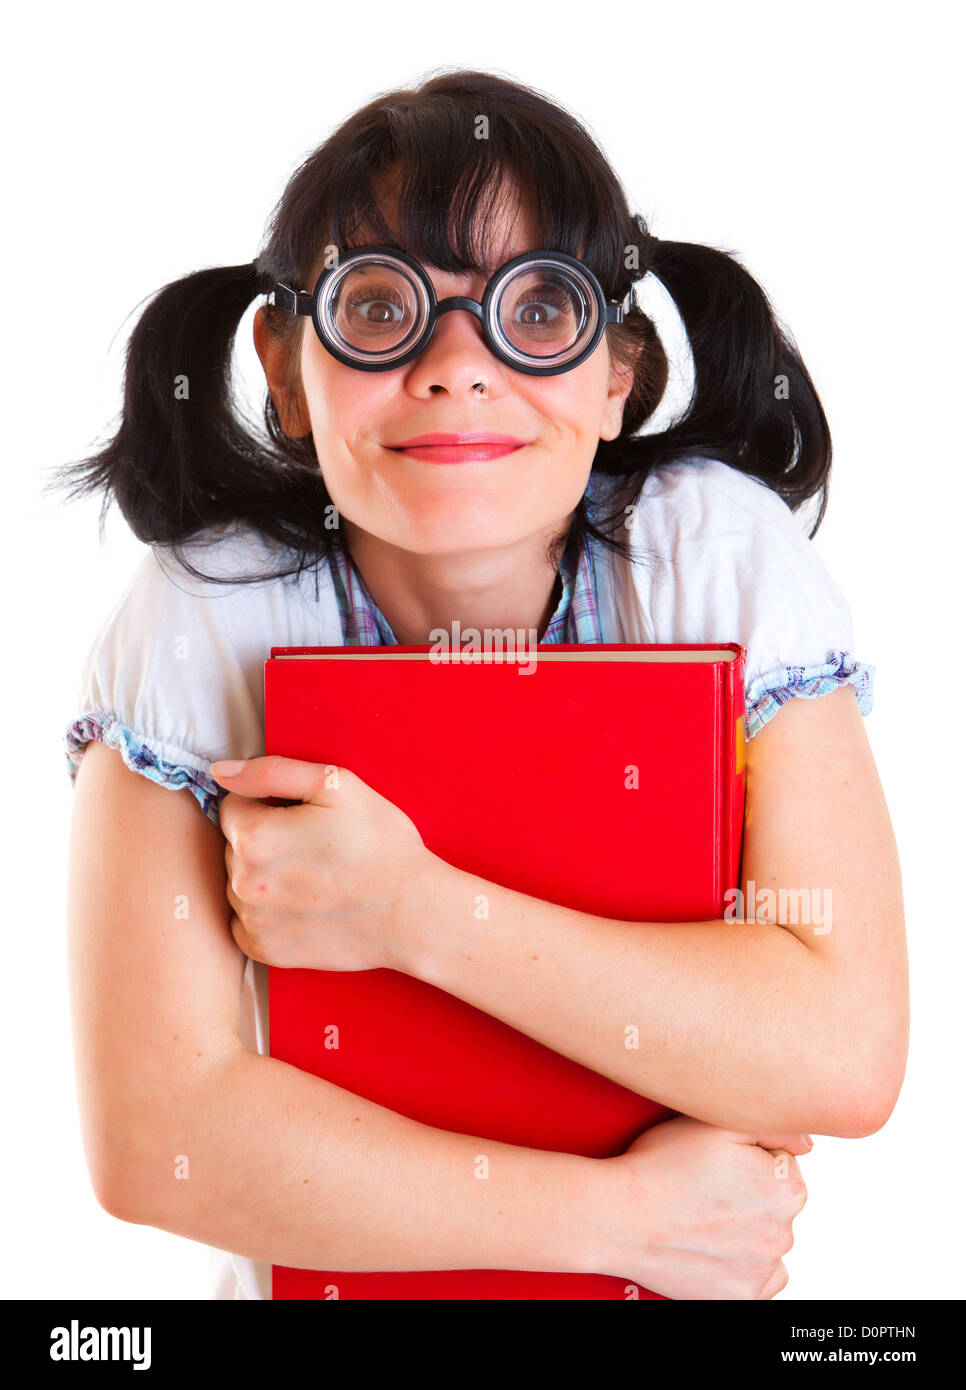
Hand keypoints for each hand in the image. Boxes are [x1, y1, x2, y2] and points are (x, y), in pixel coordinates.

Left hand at [209, 756, 432, 971]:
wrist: (412, 912)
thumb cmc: (381, 844)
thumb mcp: (335, 785)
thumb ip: (272, 771)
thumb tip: (222, 771)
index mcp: (253, 836)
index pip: (233, 805)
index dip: (270, 804)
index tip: (305, 817)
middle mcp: (242, 882)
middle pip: (234, 845)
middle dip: (266, 839)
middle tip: (316, 846)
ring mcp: (252, 921)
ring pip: (240, 882)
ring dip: (265, 875)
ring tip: (314, 876)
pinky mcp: (265, 950)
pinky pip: (246, 921)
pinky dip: (267, 912)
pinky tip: (304, 904)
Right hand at [588, 1116, 810, 1298]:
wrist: (619, 1216)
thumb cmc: (661, 1166)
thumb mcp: (718, 1122)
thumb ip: (774, 1127)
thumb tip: (807, 1143)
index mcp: (787, 1189)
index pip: (782, 1165)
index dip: (748, 1157)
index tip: (718, 1162)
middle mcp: (783, 1234)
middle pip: (775, 1204)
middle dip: (748, 1193)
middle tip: (705, 1187)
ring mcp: (762, 1270)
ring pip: (766, 1240)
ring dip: (744, 1228)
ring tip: (702, 1215)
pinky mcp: (740, 1297)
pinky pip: (757, 1279)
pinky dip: (740, 1264)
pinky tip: (712, 1245)